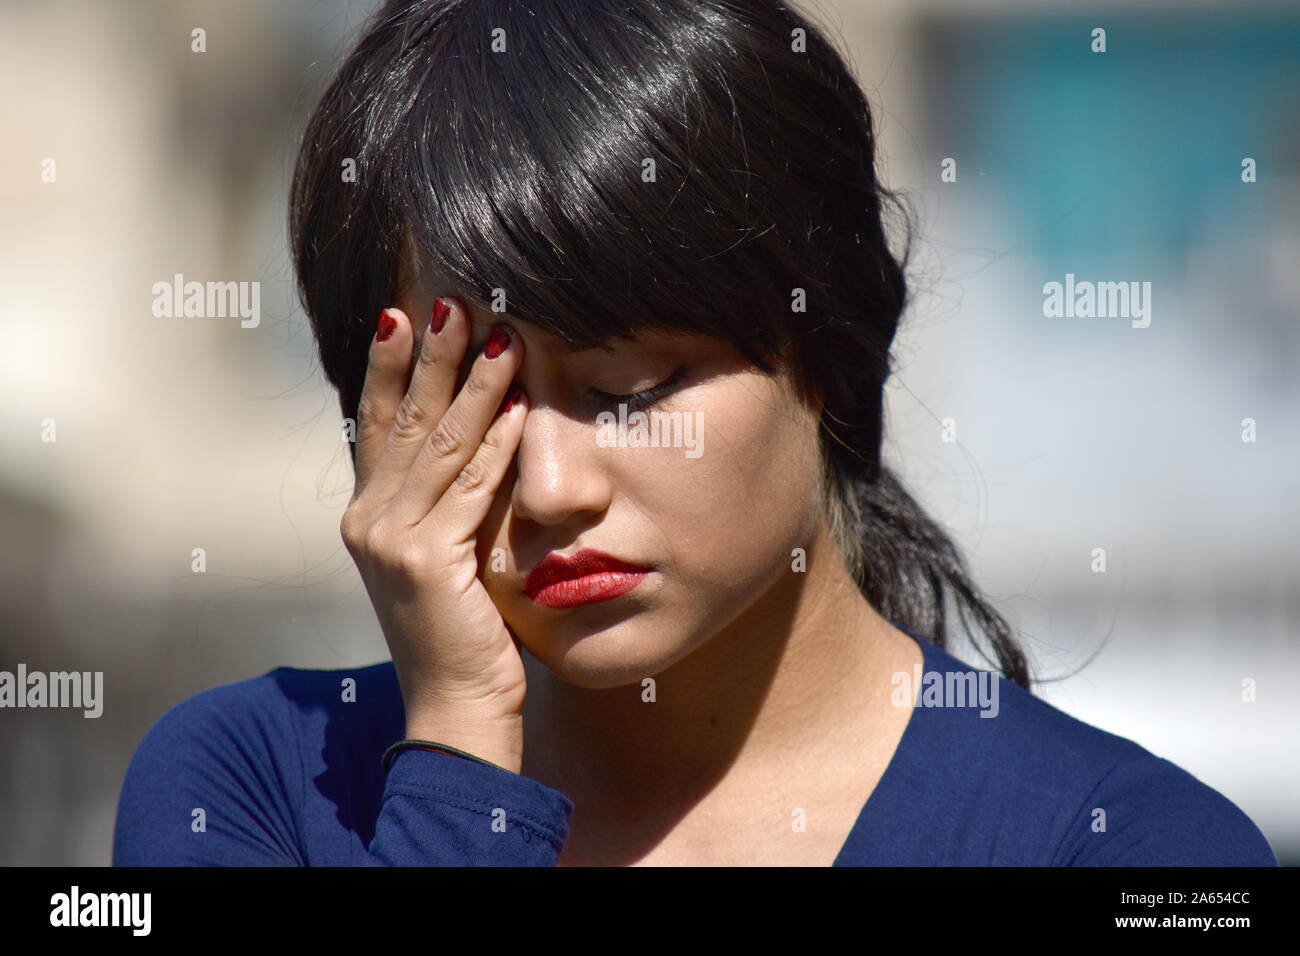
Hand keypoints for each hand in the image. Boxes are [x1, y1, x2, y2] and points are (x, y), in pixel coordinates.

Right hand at [340, 299, 527, 771]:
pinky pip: (469, 488)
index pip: (378, 422)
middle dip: (431, 354)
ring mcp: (390, 540)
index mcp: (369, 514)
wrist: (457, 711)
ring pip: (438, 444)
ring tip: (496, 330)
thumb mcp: (444, 556)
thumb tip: (479, 437)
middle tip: (453, 297)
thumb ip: (447, 501)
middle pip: (406, 419)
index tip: (404, 310)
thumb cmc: (463, 634)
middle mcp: (368, 520)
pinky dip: (496, 443)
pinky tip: (518, 405)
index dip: (390, 364)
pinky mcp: (425, 561)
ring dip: (471, 383)